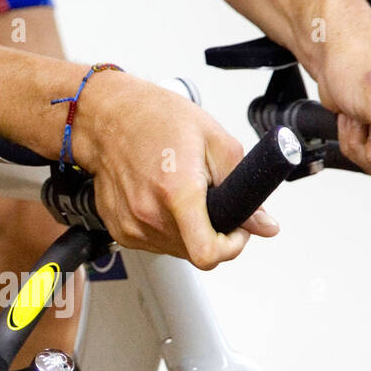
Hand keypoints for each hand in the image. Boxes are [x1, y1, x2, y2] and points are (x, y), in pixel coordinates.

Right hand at [71, 72, 279, 269]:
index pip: (207, 253)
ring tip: (181, 194)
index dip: (232, 247)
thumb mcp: (214, 140)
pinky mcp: (119, 230)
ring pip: (176, 250)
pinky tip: (161, 199)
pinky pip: (155, 243)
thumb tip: (264, 224)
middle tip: (210, 202)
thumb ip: (244, 186)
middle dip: (212, 233)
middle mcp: (149, 214)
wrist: (106, 118)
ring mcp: (131, 225)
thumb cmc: (154, 119)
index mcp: (177, 191)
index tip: (236, 232)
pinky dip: (166, 228)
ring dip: (189, 231)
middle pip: (195, 253)